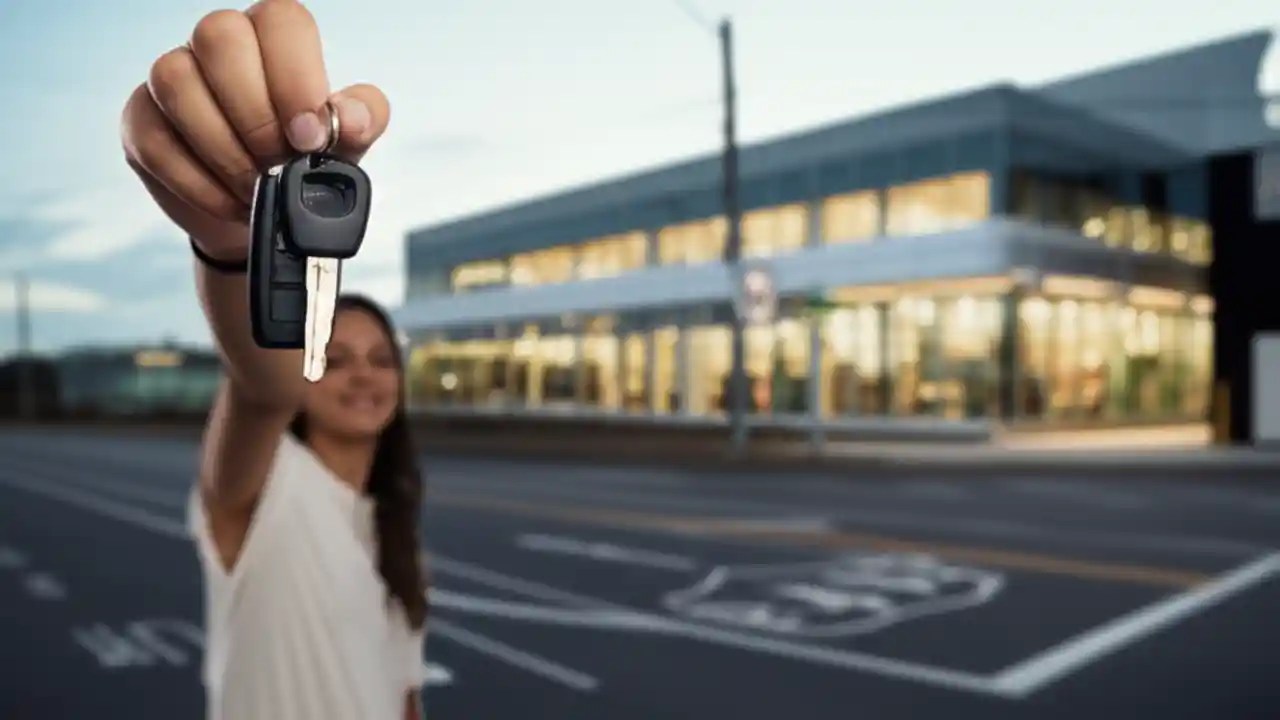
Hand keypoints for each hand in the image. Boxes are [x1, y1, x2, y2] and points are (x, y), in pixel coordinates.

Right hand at [120, 0, 390, 261]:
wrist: (264, 212)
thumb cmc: (306, 160)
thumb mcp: (347, 142)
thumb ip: (361, 121)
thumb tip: (349, 117)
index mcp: (276, 37)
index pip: (281, 20)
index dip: (295, 76)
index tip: (310, 136)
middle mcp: (220, 43)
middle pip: (218, 36)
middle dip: (255, 113)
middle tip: (279, 165)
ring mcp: (173, 76)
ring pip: (176, 81)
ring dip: (224, 150)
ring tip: (257, 190)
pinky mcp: (141, 119)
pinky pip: (154, 139)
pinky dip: (197, 182)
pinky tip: (230, 202)